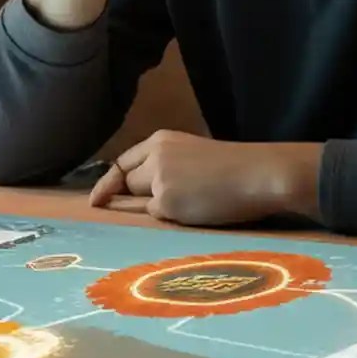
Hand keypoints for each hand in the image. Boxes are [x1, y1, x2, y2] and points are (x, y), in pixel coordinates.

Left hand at [89, 130, 322, 226]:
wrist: (259, 174)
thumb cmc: (236, 168)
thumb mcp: (193, 156)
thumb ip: (165, 167)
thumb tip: (140, 193)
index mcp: (161, 140)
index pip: (125, 162)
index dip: (109, 182)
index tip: (97, 199)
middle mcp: (154, 155)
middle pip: (127, 181)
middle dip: (132, 196)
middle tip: (159, 205)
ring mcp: (159, 178)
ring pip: (142, 201)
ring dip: (161, 206)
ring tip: (197, 201)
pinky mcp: (167, 200)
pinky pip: (158, 216)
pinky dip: (173, 217)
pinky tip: (199, 209)